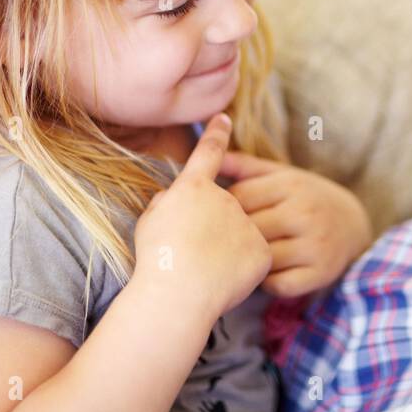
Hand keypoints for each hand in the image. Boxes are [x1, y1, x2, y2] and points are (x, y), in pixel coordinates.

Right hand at [132, 114, 272, 320]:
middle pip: (222, 210)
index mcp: (195, 188)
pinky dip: (237, 272)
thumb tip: (174, 200)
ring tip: (201, 272)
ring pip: (237, 237)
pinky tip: (219, 282)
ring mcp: (248, 223)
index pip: (209, 153)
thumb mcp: (149, 222)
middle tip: (188, 254)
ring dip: (223, 252)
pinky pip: (250, 260)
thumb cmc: (156, 258)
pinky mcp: (262, 251)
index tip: (223, 118)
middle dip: (209, 230)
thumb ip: (166, 204)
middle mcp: (227, 199)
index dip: (216, 134)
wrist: (178, 294)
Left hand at [219, 151, 373, 298]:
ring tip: (240, 258)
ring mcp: (315, 244)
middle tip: (220, 242)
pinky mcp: (321, 273)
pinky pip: (278, 285)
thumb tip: (206, 154)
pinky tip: (264, 273)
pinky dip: (266, 283)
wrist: (354, 225)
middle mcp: (305, 212)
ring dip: (248, 261)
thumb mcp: (283, 175)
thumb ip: (245, 166)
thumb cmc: (307, 198)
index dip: (221, 208)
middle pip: (249, 229)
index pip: (239, 197)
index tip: (216, 216)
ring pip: (262, 258)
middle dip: (231, 237)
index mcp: (292, 184)